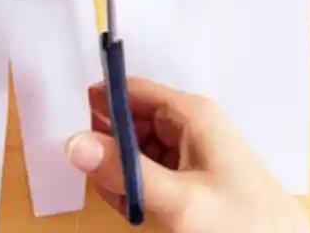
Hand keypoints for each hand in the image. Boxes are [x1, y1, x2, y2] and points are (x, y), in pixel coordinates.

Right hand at [65, 78, 309, 232]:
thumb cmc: (243, 223)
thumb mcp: (180, 200)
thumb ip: (125, 173)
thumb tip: (75, 143)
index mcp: (191, 114)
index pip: (130, 90)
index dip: (96, 102)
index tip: (66, 124)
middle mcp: (189, 126)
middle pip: (128, 121)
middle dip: (107, 148)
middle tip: (98, 178)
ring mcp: (188, 154)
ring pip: (133, 152)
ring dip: (121, 176)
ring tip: (130, 205)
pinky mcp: (188, 180)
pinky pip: (147, 174)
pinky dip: (135, 191)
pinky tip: (140, 213)